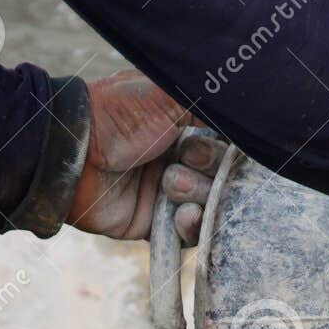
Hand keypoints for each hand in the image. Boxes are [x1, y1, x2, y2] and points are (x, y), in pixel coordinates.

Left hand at [68, 70, 223, 243]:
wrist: (74, 155)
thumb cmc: (118, 115)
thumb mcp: (170, 95)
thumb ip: (213, 102)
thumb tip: (254, 109)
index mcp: (189, 125)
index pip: (233, 144)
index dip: (233, 149)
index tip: (224, 143)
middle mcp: (184, 158)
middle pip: (227, 175)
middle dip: (211, 168)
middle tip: (184, 157)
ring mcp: (172, 192)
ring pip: (212, 204)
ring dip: (196, 193)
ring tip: (169, 183)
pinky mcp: (159, 224)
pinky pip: (192, 233)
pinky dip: (192, 225)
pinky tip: (181, 214)